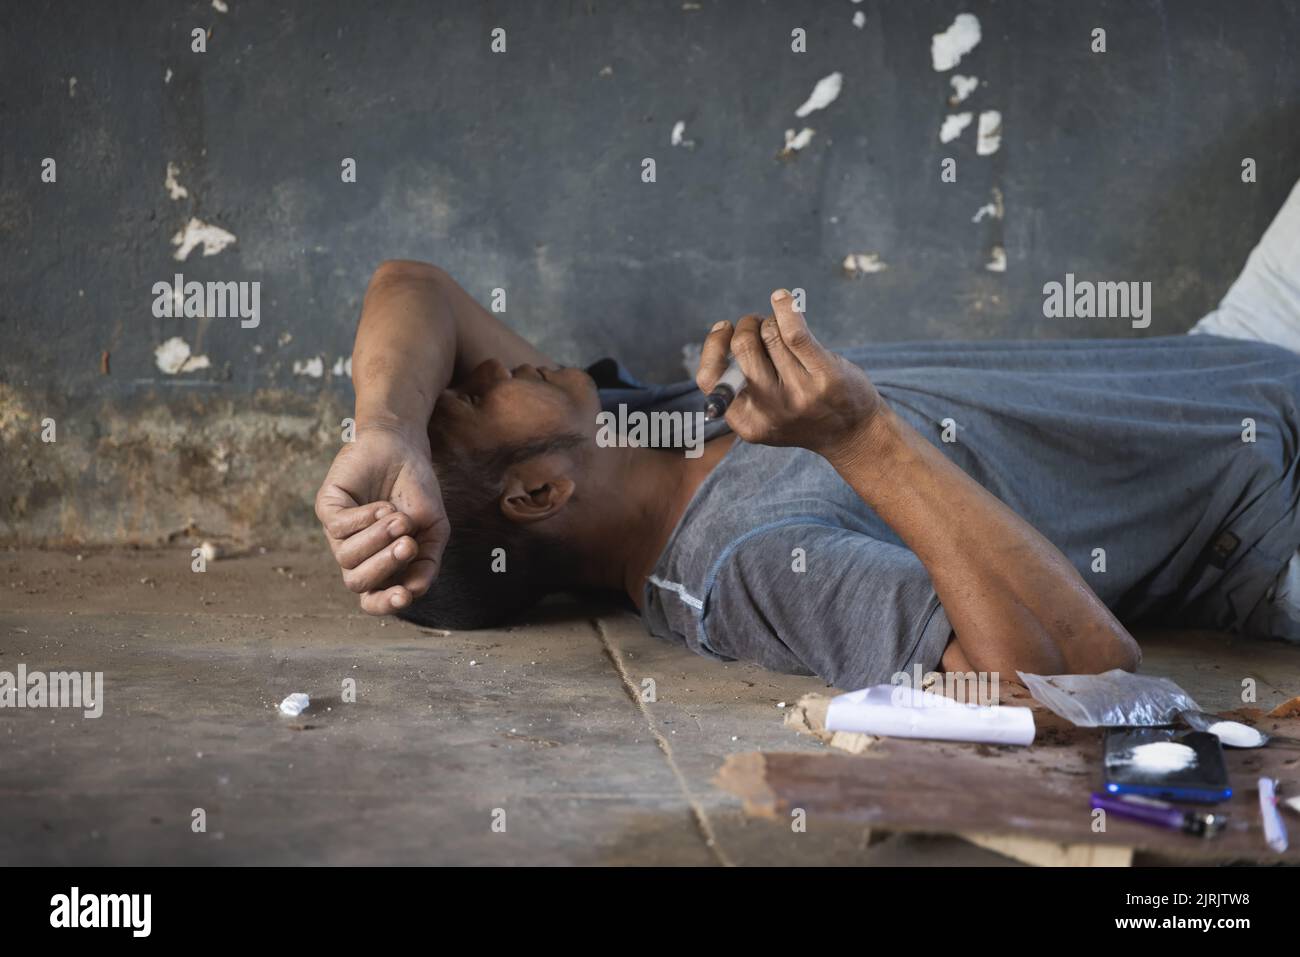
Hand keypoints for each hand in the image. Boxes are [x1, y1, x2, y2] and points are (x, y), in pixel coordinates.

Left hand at [314, 423, 448, 613]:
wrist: (405, 449)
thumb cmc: (417, 492)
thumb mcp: (433, 530)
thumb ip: (427, 561)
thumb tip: (415, 591)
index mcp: (381, 565)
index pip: (374, 599)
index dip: (386, 604)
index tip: (405, 595)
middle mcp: (356, 554)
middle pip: (357, 583)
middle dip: (385, 566)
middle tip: (408, 544)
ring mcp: (339, 534)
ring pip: (347, 558)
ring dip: (378, 539)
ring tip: (398, 518)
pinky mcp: (328, 509)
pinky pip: (340, 527)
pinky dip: (366, 519)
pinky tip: (383, 506)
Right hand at [696, 289, 883, 459]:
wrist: (853, 434)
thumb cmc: (803, 415)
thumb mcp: (764, 416)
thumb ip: (740, 389)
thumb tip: (725, 337)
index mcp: (747, 422)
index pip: (710, 377)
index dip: (713, 345)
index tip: (725, 328)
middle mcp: (771, 409)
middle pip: (743, 346)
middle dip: (748, 325)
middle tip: (760, 325)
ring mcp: (799, 393)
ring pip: (770, 334)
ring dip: (772, 322)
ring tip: (782, 327)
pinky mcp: (824, 375)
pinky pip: (794, 331)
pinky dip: (785, 307)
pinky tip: (782, 298)